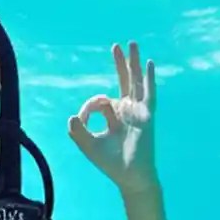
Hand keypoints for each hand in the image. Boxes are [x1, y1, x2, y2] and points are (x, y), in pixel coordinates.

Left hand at [68, 41, 159, 193]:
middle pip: (124, 81)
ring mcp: (138, 111)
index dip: (88, 106)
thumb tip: (71, 117)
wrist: (130, 176)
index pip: (100, 101)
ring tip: (132, 44)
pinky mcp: (146, 115)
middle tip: (116, 45)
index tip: (82, 119)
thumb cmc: (111, 164)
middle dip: (120, 64)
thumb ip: (78, 132)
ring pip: (135, 81)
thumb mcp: (89, 146)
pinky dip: (148, 78)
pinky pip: (148, 92)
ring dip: (133, 63)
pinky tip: (148, 63)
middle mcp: (127, 111)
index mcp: (114, 117)